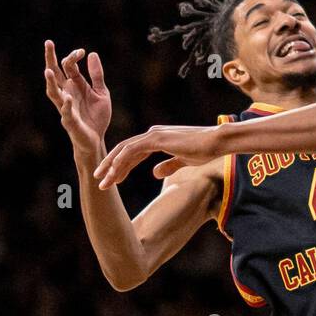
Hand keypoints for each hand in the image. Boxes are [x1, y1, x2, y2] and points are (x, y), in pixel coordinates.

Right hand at [44, 40, 111, 158]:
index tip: (82, 51)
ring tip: (48, 70)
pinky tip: (67, 97)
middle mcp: (66, 94)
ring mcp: (66, 107)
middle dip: (50, 59)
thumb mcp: (101, 92)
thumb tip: (92, 53)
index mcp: (73, 85)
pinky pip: (66, 113)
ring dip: (51, 82)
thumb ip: (96, 75)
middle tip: (48, 43)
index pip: (68, 66)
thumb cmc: (95, 116)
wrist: (96, 139)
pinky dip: (66, 105)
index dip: (73, 57)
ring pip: (54, 93)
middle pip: (55, 75)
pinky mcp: (70, 121)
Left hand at [93, 123, 226, 189]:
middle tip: (99, 180)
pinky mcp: (157, 139)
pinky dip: (121, 161)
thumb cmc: (204, 150)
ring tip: (102, 181)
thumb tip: (155, 173)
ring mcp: (153, 135)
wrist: (216, 142)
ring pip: (124, 150)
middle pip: (124, 151)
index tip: (112, 179)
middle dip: (110, 167)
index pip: (132, 153)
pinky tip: (114, 172)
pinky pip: (133, 150)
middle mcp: (152, 134)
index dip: (121, 166)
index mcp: (157, 138)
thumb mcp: (184, 161)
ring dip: (111, 166)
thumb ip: (169, 165)